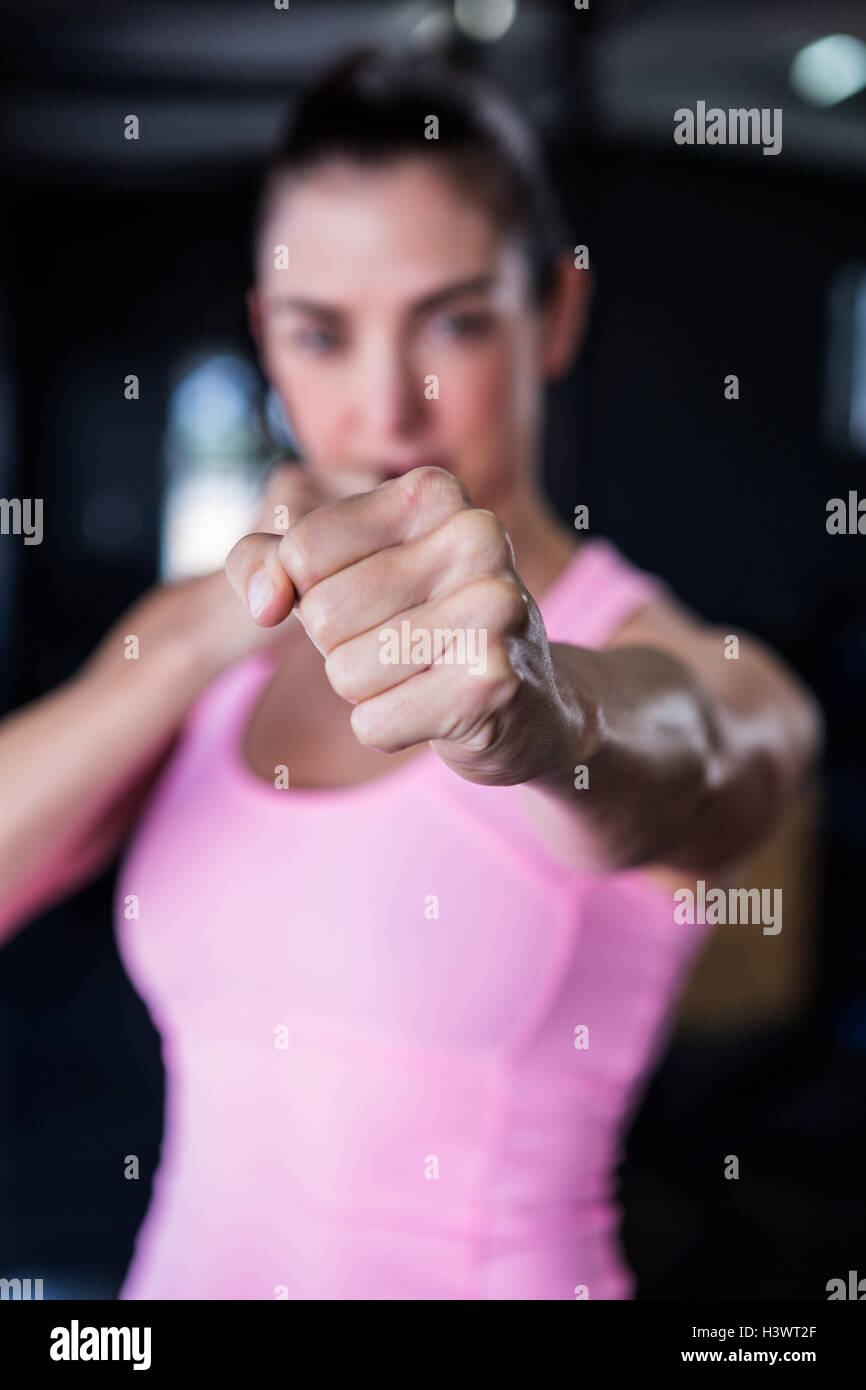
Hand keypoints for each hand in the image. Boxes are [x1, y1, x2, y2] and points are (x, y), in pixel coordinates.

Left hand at [226, 466, 573, 786]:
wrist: (527, 701)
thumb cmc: (416, 625)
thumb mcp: (337, 575)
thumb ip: (267, 563)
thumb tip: (262, 602)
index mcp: (433, 491)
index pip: (301, 551)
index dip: (309, 595)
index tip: (365, 600)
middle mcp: (476, 534)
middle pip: (324, 615)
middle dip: (341, 649)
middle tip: (400, 646)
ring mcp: (496, 606)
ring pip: (346, 673)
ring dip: (366, 693)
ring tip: (422, 676)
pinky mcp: (496, 679)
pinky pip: (374, 724)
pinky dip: (389, 730)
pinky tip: (439, 711)